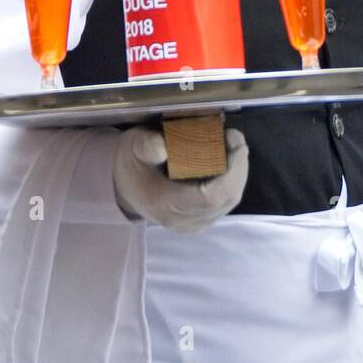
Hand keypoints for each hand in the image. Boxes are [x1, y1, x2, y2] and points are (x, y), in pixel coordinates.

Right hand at [113, 126, 248, 233]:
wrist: (123, 186)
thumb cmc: (131, 164)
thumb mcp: (133, 147)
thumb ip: (146, 146)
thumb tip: (162, 147)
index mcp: (167, 205)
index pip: (211, 197)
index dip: (232, 171)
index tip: (234, 141)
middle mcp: (183, 221)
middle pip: (226, 199)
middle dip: (239, 167)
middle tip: (234, 137)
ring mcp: (193, 224)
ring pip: (229, 202)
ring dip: (238, 173)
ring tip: (233, 146)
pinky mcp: (199, 220)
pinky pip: (224, 203)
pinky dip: (232, 181)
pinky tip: (228, 161)